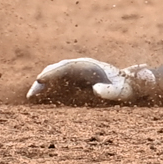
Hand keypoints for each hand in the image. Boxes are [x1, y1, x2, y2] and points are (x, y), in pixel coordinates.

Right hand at [26, 57, 155, 105]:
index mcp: (89, 66)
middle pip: (57, 68)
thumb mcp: (121, 91)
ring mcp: (77, 72)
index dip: (52, 73)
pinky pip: (57, 81)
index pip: (66, 67)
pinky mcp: (75, 79)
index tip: (41, 79)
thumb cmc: (125, 88)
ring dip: (43, 82)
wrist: (130, 83)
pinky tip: (39, 97)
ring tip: (32, 96)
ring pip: (55, 73)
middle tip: (32, 94)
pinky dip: (47, 87)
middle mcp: (80, 66)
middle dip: (44, 78)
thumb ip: (110, 91)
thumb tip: (96, 90)